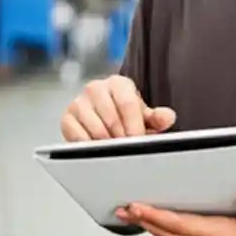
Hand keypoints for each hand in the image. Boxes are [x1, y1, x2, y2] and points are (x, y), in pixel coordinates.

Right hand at [60, 75, 175, 139]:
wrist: (104, 121)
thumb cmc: (125, 117)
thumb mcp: (144, 117)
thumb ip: (157, 117)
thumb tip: (168, 117)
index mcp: (118, 84)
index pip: (127, 103)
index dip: (134, 125)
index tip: (138, 140)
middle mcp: (96, 88)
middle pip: (111, 117)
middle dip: (121, 137)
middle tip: (128, 150)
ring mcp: (79, 102)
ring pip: (95, 128)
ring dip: (106, 143)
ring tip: (114, 150)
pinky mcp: (67, 118)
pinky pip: (77, 136)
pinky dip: (89, 146)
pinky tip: (97, 149)